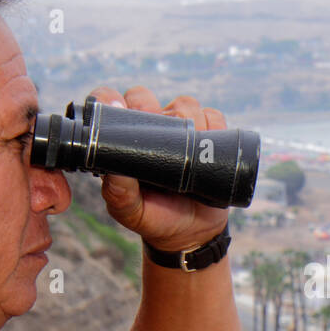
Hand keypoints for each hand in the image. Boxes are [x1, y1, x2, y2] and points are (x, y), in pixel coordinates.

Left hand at [86, 85, 230, 251]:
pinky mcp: (209, 136)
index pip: (113, 106)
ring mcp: (181, 131)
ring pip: (184, 104)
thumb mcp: (131, 212)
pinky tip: (211, 148)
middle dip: (154, 108)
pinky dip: (216, 127)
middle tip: (162, 135)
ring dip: (190, 121)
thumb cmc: (155, 218)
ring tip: (191, 153)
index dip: (113, 100)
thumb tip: (114, 171)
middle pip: (147, 97)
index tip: (119, 108)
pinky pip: (214, 117)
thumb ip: (119, 194)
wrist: (192, 232)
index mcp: (125, 142)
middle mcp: (151, 130)